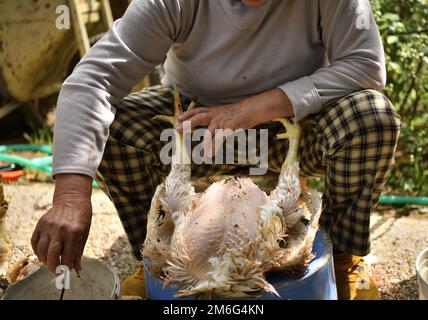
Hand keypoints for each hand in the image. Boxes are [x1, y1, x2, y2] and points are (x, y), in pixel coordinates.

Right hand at [31, 174, 92, 272]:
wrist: (72, 199)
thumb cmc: (82, 217)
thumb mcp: (84, 233)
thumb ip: (79, 251)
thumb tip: (77, 269)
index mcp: (74, 231)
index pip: (68, 256)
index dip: (67, 266)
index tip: (67, 271)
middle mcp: (60, 229)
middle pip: (52, 255)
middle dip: (54, 267)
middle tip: (56, 272)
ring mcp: (48, 226)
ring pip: (41, 250)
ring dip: (44, 260)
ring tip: (51, 263)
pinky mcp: (40, 223)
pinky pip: (34, 242)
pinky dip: (37, 251)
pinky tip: (43, 254)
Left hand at [176, 88, 293, 155]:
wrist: (251, 110)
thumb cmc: (238, 113)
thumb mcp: (223, 113)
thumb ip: (214, 118)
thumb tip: (208, 124)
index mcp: (213, 111)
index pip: (198, 111)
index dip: (187, 114)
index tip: (177, 118)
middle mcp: (215, 115)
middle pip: (198, 117)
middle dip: (188, 124)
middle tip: (177, 129)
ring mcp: (222, 122)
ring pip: (209, 132)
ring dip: (202, 142)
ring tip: (197, 153)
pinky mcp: (228, 129)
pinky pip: (219, 140)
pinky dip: (214, 148)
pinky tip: (209, 155)